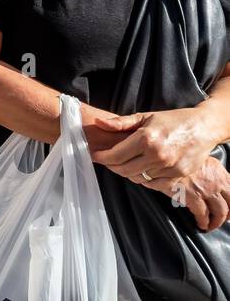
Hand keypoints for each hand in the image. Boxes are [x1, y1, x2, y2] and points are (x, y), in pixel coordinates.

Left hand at [93, 108, 220, 180]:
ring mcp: (168, 167)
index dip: (102, 157)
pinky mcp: (179, 175)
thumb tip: (98, 122)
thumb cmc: (173, 120)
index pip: (115, 156)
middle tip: (108, 161)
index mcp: (145, 138)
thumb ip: (120, 122)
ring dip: (128, 173)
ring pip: (138, 178)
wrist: (203, 127)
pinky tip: (142, 171)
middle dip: (112, 166)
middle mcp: (156, 154)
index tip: (96, 156)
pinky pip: (155, 184)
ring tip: (125, 164)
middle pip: (124, 170)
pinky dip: (145, 180)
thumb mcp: (145, 117)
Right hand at [138, 156, 229, 231]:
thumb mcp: (199, 160)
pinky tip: (201, 224)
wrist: (163, 159)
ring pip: (220, 211)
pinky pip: (202, 214)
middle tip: (223, 219)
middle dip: (228, 214)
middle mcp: (216, 181)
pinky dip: (203, 222)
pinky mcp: (193, 197)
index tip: (229, 208)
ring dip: (216, 222)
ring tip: (210, 226)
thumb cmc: (177, 159)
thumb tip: (211, 180)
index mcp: (218, 171)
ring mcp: (206, 189)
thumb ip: (209, 171)